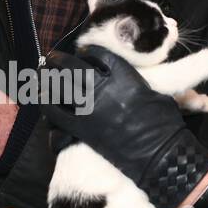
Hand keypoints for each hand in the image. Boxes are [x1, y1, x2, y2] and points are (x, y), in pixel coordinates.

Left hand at [41, 45, 207, 207]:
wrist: (159, 155)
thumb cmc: (165, 125)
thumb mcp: (157, 94)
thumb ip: (139, 84)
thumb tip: (134, 82)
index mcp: (124, 76)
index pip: (99, 55)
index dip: (87, 52)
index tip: (83, 52)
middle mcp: (104, 88)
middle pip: (73, 67)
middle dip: (59, 60)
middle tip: (51, 58)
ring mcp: (90, 108)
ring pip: (60, 87)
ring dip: (48, 78)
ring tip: (41, 73)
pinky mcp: (81, 129)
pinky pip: (55, 112)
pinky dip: (46, 104)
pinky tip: (42, 98)